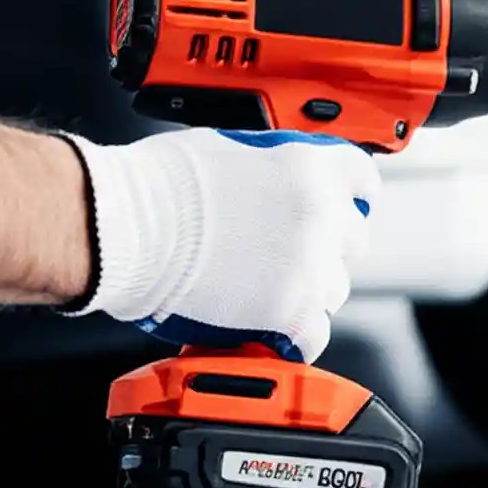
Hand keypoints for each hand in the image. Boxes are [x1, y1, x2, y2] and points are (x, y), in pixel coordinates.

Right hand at [59, 128, 379, 362]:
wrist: (126, 228)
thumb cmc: (157, 187)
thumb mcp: (231, 151)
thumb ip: (274, 171)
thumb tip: (277, 187)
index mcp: (310, 165)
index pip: (362, 181)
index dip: (345, 198)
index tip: (335, 209)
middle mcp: (320, 213)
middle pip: (351, 240)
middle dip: (322, 249)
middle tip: (280, 255)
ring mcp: (309, 266)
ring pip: (334, 290)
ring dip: (305, 292)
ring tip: (259, 289)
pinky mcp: (290, 313)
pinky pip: (313, 337)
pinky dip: (290, 337)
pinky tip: (263, 324)